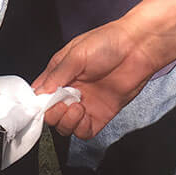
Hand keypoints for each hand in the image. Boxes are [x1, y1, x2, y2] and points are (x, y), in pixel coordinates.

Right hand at [33, 21, 162, 138]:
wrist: (137, 48)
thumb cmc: (106, 42)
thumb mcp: (75, 55)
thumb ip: (56, 76)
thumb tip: (39, 94)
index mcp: (59, 75)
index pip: (40, 96)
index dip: (38, 103)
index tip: (42, 103)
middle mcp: (69, 92)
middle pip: (51, 114)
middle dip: (53, 114)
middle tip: (63, 103)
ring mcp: (85, 105)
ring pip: (66, 126)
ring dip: (66, 122)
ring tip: (77, 107)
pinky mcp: (101, 115)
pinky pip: (85, 132)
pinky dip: (80, 129)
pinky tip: (85, 114)